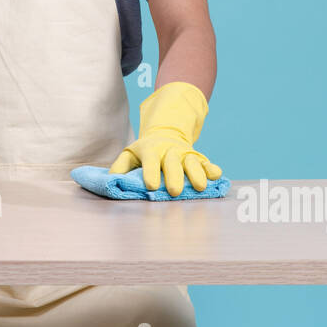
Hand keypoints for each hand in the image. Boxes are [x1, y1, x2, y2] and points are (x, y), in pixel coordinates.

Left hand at [108, 81, 221, 195]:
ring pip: (191, 161)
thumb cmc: (145, 151)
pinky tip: (216, 175)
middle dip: (174, 177)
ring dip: (196, 173)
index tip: (150, 185)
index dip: (150, 172)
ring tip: (199, 186)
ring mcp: (185, 154)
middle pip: (172, 163)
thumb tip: (110, 180)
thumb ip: (120, 166)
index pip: (150, 160)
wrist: (166, 135)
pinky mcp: (198, 157)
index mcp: (150, 150)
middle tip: (174, 192)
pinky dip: (211, 168)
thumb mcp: (130, 154)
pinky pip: (206, 162)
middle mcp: (169, 151)